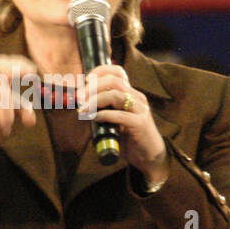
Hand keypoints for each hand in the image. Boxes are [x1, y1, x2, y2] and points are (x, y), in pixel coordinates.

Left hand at [80, 65, 166, 183]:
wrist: (149, 157)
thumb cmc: (129, 138)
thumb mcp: (114, 121)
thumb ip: (102, 111)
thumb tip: (80, 107)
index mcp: (131, 94)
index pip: (118, 72)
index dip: (100, 71)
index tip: (86, 80)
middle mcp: (137, 98)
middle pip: (115, 81)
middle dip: (93, 86)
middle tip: (79, 97)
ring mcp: (141, 110)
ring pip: (117, 95)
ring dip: (96, 99)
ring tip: (83, 108)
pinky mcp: (141, 124)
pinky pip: (121, 115)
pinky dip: (104, 115)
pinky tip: (94, 118)